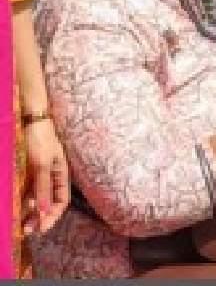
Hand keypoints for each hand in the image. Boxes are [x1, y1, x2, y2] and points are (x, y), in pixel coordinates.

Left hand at [23, 118, 69, 235]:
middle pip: (48, 202)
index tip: (41, 228)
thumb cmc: (40, 140)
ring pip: (36, 199)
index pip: (61, 201)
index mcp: (61, 174)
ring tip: (19, 224)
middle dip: (39, 218)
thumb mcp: (42, 164)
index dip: (53, 215)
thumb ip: (44, 187)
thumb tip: (45, 211)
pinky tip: (16, 208)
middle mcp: (51, 177)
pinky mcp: (27, 173)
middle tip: (26, 231)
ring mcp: (38, 175)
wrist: (29, 122)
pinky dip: (22, 201)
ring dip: (29, 212)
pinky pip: (26, 192)